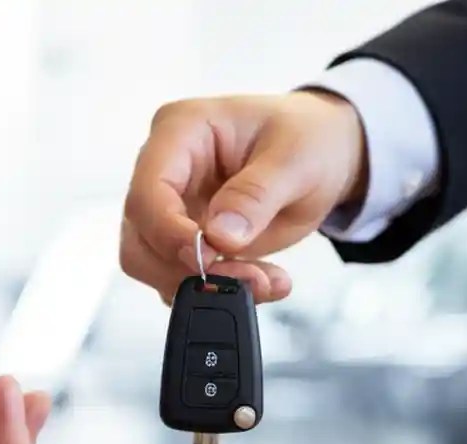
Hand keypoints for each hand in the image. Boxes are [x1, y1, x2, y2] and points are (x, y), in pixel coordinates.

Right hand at [122, 90, 367, 303]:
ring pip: (156, 266)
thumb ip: (256, 195)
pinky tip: (264, 281)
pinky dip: (221, 290)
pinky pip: (186, 278)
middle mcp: (166, 170)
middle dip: (187, 269)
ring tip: (265, 281)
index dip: (169, 233)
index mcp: (180, 131)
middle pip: (140, 237)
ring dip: (207, 285)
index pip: (147, 191)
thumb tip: (220, 236)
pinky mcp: (189, 240)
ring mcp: (174, 208)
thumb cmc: (306, 137)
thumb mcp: (295, 158)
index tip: (208, 257)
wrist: (325, 152)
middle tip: (248, 277)